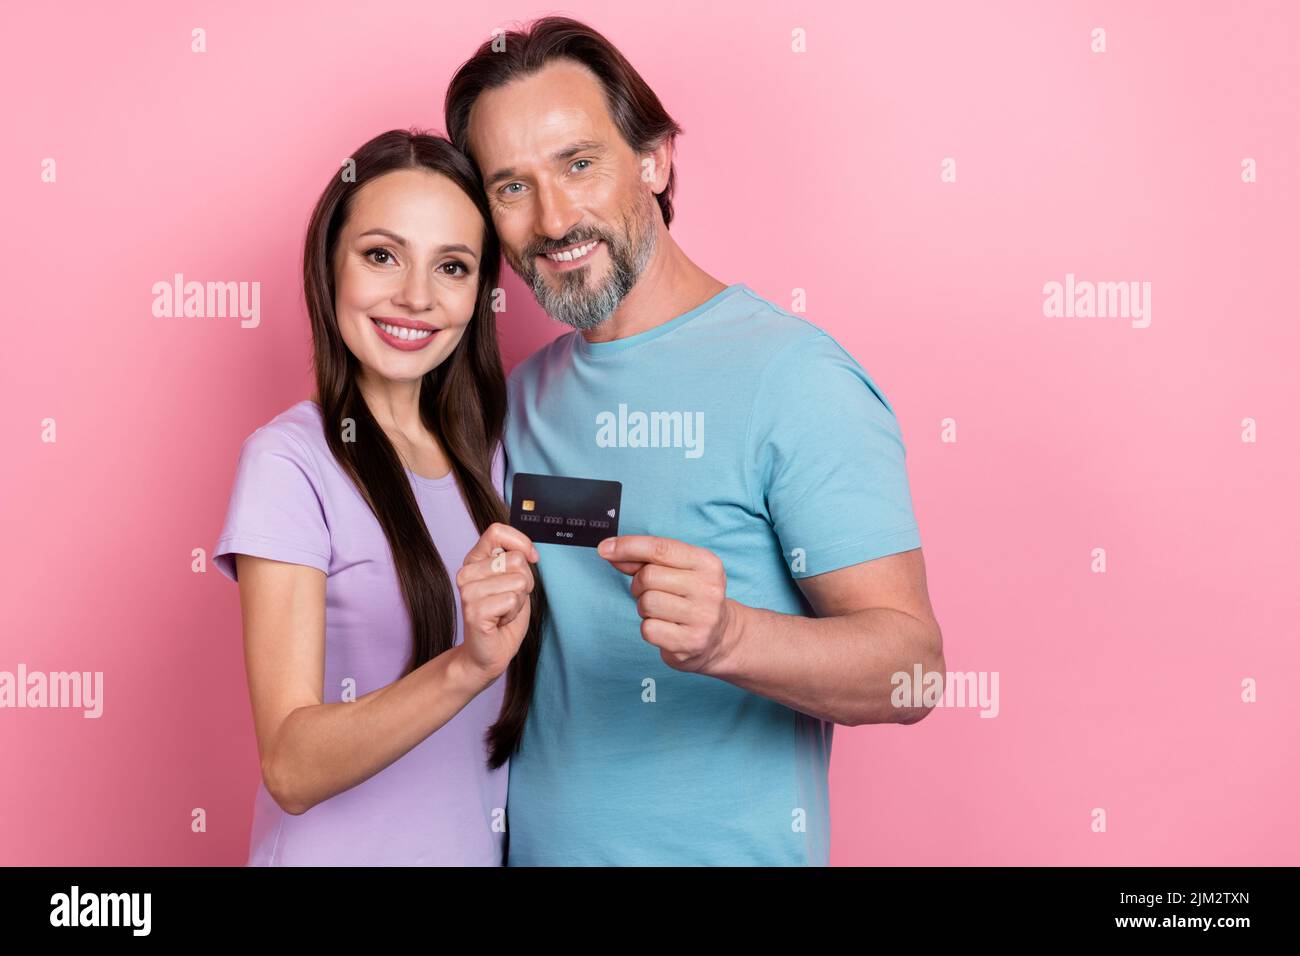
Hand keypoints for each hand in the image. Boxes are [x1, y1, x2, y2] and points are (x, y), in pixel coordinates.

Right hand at [456, 522, 539, 680]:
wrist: (488, 653)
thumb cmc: (503, 616)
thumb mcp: (513, 580)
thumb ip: (516, 560)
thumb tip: (529, 553)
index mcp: (474, 560)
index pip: (496, 531)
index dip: (521, 542)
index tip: (531, 558)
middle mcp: (466, 572)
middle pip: (516, 560)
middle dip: (525, 582)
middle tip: (510, 600)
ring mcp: (468, 591)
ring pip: (518, 581)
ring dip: (519, 601)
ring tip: (504, 612)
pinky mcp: (474, 610)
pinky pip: (512, 600)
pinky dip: (514, 613)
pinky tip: (500, 621)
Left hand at [597, 535, 741, 673]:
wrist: (718, 637)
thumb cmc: (689, 597)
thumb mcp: (676, 571)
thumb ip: (644, 559)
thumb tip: (609, 550)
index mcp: (707, 563)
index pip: (660, 548)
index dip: (628, 546)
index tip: (604, 549)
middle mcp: (709, 588)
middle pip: (649, 576)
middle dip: (639, 585)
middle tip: (650, 593)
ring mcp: (703, 617)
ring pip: (647, 602)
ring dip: (644, 608)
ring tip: (661, 612)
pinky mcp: (691, 641)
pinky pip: (648, 629)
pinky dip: (649, 628)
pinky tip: (665, 628)